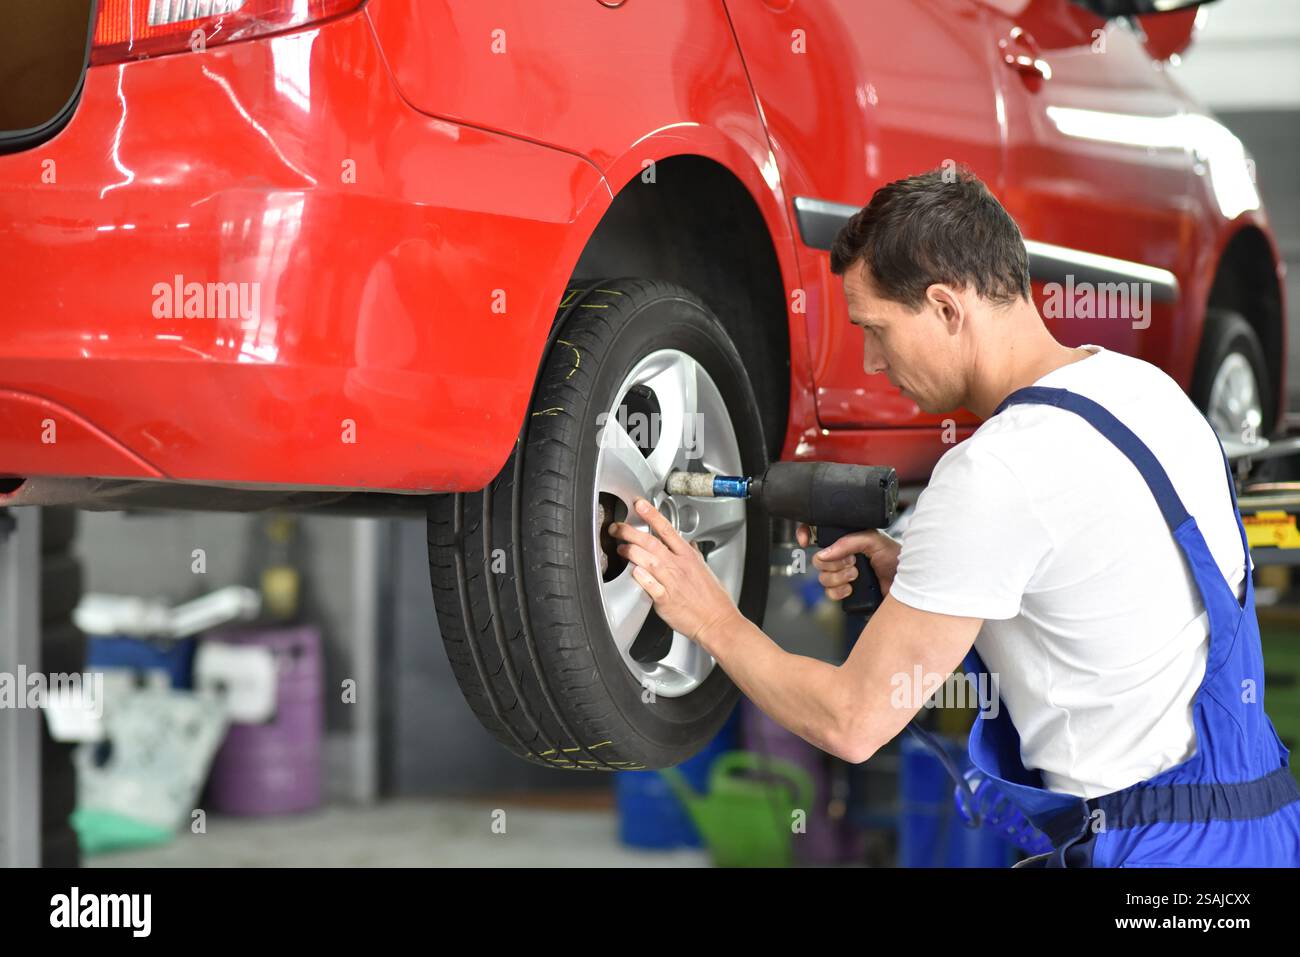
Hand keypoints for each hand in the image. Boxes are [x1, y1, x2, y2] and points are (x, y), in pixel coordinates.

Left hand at [608, 498, 741, 647]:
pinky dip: (641, 577)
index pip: (667, 530)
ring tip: (619, 548)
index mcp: (687, 556)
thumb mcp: (705, 569)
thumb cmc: (713, 598)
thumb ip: (693, 555)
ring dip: (630, 552)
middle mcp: (678, 566)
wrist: (717, 621)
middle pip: (651, 543)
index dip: (651, 515)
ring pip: (648, 561)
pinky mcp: (665, 600)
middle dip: (630, 532)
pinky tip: (633, 571)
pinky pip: (650, 586)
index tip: (639, 505)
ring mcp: (671, 583)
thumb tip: (689, 544)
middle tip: (616, 527)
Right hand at [795, 524, 900, 600]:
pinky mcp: (847, 593)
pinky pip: (829, 594)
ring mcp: (844, 576)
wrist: (908, 583)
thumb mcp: (874, 541)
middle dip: (833, 563)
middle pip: (818, 560)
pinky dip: (839, 592)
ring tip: (856, 575)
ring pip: (822, 578)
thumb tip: (824, 553)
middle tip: (852, 561)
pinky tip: (852, 588)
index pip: (818, 533)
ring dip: (838, 578)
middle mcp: (843, 557)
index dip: (806, 534)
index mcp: (847, 540)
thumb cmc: (896, 558)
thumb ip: (848, 542)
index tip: (805, 541)